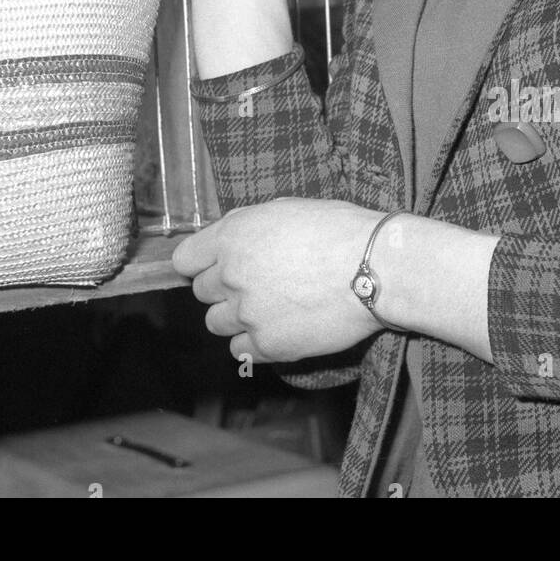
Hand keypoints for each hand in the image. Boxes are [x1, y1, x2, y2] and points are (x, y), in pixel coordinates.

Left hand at [172, 198, 387, 362]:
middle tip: (255, 283)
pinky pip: (239, 351)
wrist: (375, 268)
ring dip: (235, 317)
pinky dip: (252, 343)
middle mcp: (231, 275)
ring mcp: (247, 313)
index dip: (200, 262)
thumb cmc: (337, 230)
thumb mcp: (284, 209)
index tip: (214, 266)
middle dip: (223, 288)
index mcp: (232, 236)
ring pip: (216, 323)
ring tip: (268, 307)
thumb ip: (247, 226)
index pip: (184, 259)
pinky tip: (275, 329)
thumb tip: (229, 237)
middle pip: (202, 292)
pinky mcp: (268, 345)